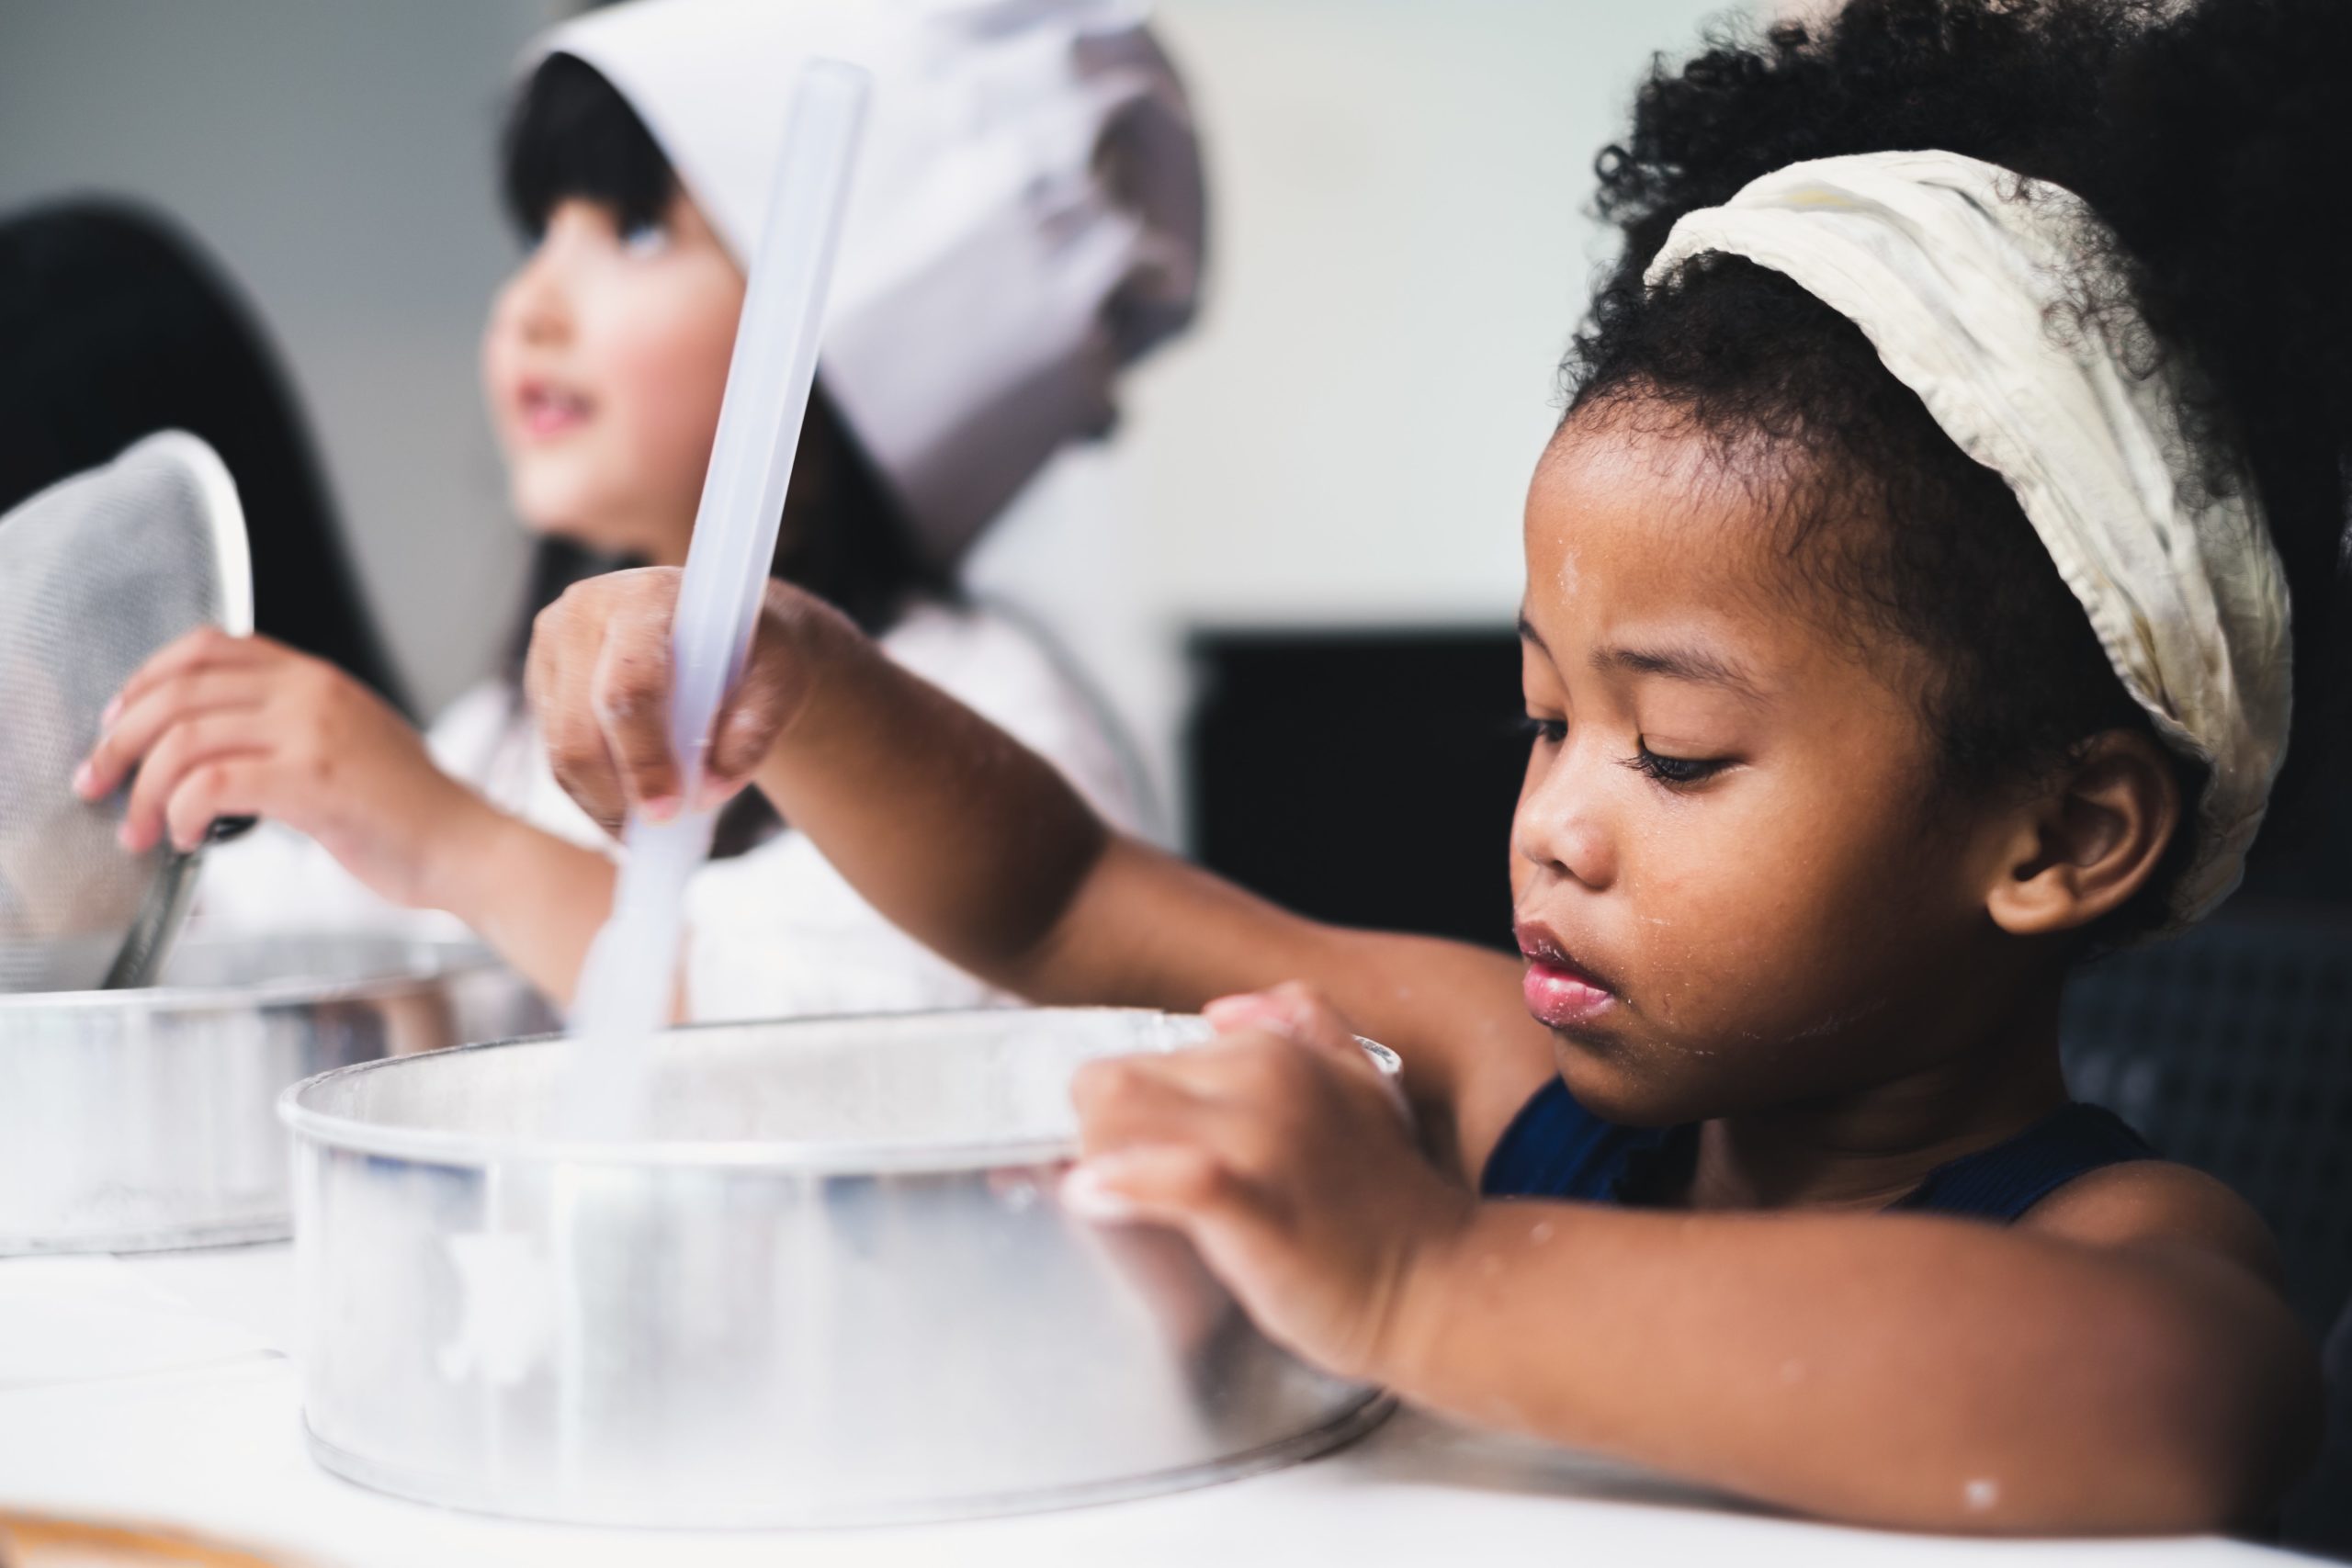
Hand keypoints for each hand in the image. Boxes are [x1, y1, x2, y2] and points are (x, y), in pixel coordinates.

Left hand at [74, 628, 486, 908]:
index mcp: (317, 678)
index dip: (145, 679)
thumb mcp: (349, 745)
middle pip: (178, 690)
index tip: (117, 721)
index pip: (207, 646)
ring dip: (143, 790)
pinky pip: (211, 784)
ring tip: (141, 830)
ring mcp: (313, 732)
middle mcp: (312, 692)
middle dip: (119, 740)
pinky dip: (180, 813)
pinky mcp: (312, 780)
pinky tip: (188, 838)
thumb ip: (290, 727)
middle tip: (98, 783)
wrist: (468, 848)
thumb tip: (208, 745)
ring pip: (185, 738)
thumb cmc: (411, 814)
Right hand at [524, 568, 846, 833]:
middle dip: (617, 794)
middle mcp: (587, 609)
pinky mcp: (545, 678)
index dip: (646, 758)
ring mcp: (555, 643)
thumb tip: (711, 788)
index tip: (671, 810)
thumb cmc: (757, 652)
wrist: (727, 630)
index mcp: (649, 596)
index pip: (630, 689)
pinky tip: (626, 809)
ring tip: (644, 833)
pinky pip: (554, 752)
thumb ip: (756, 730)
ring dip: (601, 802)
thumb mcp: (782, 681)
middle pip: (579, 728)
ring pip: (559, 748)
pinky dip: (590, 792)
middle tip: (659, 832)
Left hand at [1063, 982, 1476, 1383]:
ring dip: (1094, 1159)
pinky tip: (1100, 1206)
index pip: (1140, 1058)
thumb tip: (1226, 1008)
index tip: (1131, 1157)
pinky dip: (1114, 1187)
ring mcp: (1253, 1136)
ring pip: (1110, 1110)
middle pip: (1107, 1079)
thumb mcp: (1365, 1086)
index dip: (1122, 1114)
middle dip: (1096, 1135)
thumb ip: (1307, 1029)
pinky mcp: (1243, 1199)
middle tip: (1117, 1187)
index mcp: (1274, 1049)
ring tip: (1113, 1202)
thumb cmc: (1390, 1205)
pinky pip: (1153, 1172)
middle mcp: (1260, 1075)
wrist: (1442, 1288)